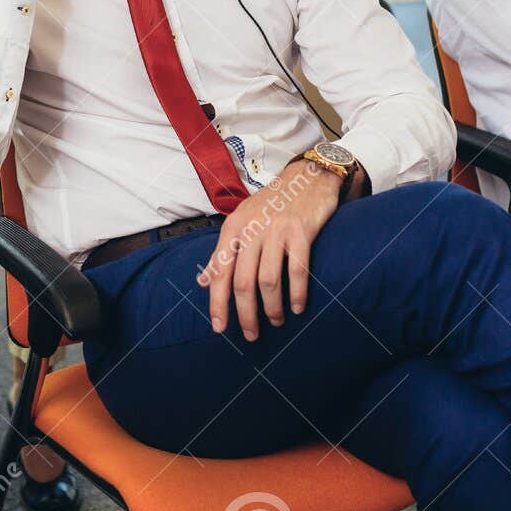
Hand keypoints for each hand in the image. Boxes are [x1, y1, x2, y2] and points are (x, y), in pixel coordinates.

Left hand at [198, 159, 342, 341]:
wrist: (308, 176)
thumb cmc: (273, 204)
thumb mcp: (242, 222)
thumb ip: (223, 252)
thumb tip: (202, 282)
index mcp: (233, 227)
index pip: (220, 272)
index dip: (217, 303)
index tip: (219, 328)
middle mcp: (252, 228)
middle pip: (243, 282)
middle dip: (246, 313)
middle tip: (251, 334)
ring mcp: (277, 229)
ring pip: (268, 280)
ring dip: (271, 307)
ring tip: (276, 321)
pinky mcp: (301, 230)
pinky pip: (297, 270)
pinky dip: (297, 293)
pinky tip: (297, 307)